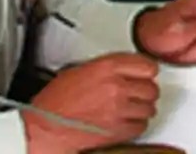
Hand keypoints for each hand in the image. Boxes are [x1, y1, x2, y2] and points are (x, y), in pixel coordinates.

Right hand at [24, 53, 158, 152]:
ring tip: (131, 108)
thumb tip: (122, 68)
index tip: (146, 74)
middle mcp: (115, 87)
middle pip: (151, 88)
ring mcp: (118, 109)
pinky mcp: (117, 130)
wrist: (45, 127)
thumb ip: (106, 67)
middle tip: (137, 94)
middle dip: (145, 91)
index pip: (147, 66)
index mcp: (106, 68)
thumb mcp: (79, 70)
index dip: (147, 71)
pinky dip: (136, 125)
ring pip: (148, 108)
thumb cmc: (55, 102)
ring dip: (142, 109)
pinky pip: (141, 126)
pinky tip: (127, 121)